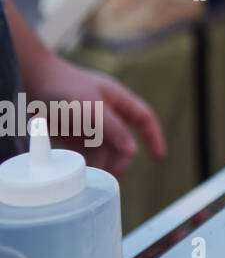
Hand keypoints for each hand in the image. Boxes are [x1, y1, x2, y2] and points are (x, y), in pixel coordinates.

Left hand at [24, 57, 165, 178]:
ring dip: (103, 163)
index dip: (153, 137)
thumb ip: (114, 129)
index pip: (144, 119)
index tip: (158, 158)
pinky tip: (82, 171)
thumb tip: (133, 151)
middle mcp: (107, 113)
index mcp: (119, 100)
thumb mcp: (93, 108)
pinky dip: (86, 162)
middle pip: (123, 140)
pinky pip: (85, 152)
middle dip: (122, 157)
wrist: (32, 81)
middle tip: (114, 174)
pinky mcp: (72, 133)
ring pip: (104, 148)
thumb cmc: (65, 87)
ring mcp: (90, 124)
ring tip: (95, 176)